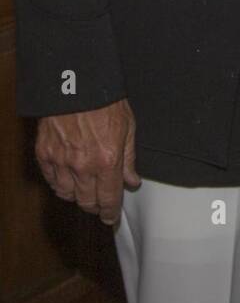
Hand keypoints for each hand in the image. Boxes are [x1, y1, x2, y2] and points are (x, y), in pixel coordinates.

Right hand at [35, 99, 140, 225]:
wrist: (78, 83)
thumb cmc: (106, 101)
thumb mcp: (128, 127)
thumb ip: (129, 158)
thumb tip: (133, 181)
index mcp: (107, 161)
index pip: (109, 199)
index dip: (111, 213)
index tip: (111, 219)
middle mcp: (83, 166)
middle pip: (87, 202)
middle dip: (96, 206)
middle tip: (101, 203)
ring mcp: (61, 161)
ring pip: (67, 194)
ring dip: (77, 196)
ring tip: (85, 190)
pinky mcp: (45, 153)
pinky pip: (51, 180)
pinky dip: (60, 184)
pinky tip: (68, 178)